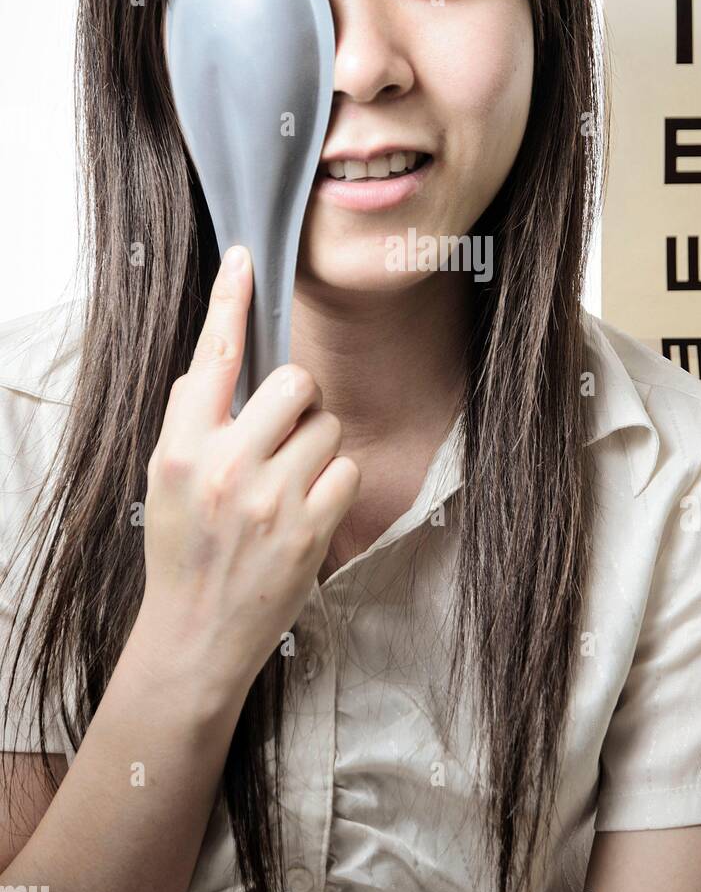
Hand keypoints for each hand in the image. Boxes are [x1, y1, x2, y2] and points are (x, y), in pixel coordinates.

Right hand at [140, 245, 359, 701]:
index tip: (244, 257)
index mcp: (181, 448)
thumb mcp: (164, 480)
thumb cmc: (183, 548)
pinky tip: (305, 511)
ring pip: (327, 425)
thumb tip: (214, 362)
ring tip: (286, 485)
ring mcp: (271, 499)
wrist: (197, 635)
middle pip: (295, 381)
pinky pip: (346, 469)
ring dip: (316, 446)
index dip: (228, 302)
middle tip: (282, 432)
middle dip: (298, 399)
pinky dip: (332, 485)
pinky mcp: (311, 529)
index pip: (210, 359)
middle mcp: (225, 467)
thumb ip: (189, 421)